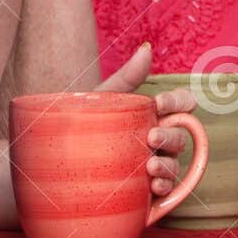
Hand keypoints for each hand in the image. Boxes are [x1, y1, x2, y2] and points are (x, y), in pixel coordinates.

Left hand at [93, 41, 196, 198]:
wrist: (55, 163)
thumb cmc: (83, 126)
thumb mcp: (103, 100)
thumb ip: (127, 76)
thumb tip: (146, 47)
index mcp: (153, 115)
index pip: (182, 104)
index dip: (178, 101)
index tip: (158, 103)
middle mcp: (158, 140)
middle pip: (181, 135)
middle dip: (170, 136)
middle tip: (150, 138)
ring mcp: (154, 165)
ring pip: (176, 163)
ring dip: (168, 165)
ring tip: (150, 168)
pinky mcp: (146, 190)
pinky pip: (167, 190)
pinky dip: (165, 187)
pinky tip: (154, 187)